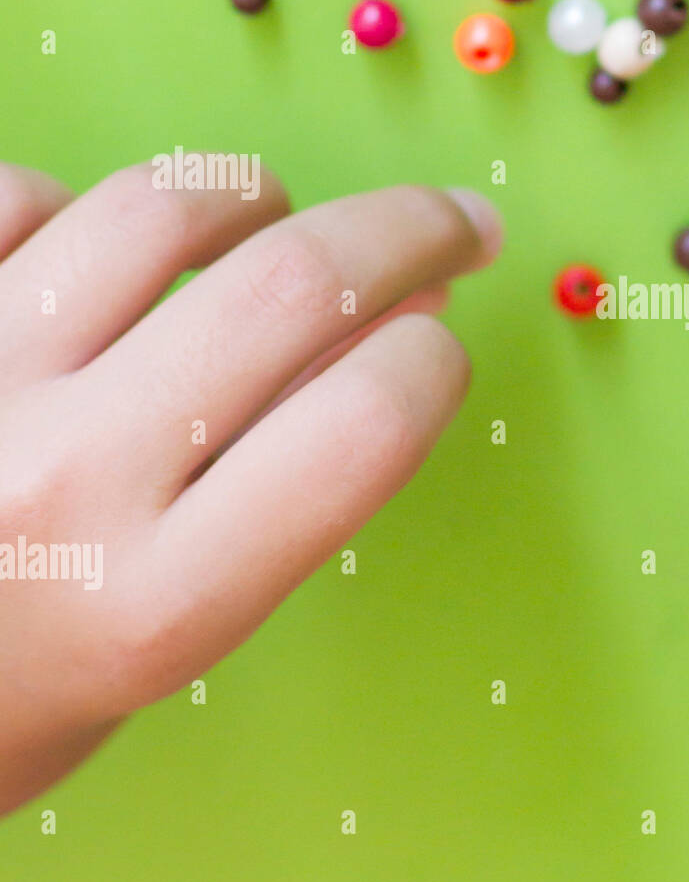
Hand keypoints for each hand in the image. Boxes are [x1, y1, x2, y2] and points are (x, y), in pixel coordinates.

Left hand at [0, 160, 500, 815]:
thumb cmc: (24, 689)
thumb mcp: (180, 622)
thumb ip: (294, 485)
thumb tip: (409, 317)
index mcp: (154, 601)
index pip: (364, 424)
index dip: (435, 360)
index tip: (437, 345)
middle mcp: (62, 480)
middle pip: (295, 286)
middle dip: (410, 232)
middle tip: (452, 223)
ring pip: (162, 206)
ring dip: (252, 197)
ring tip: (265, 226)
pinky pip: (22, 193)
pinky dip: (82, 204)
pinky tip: (104, 251)